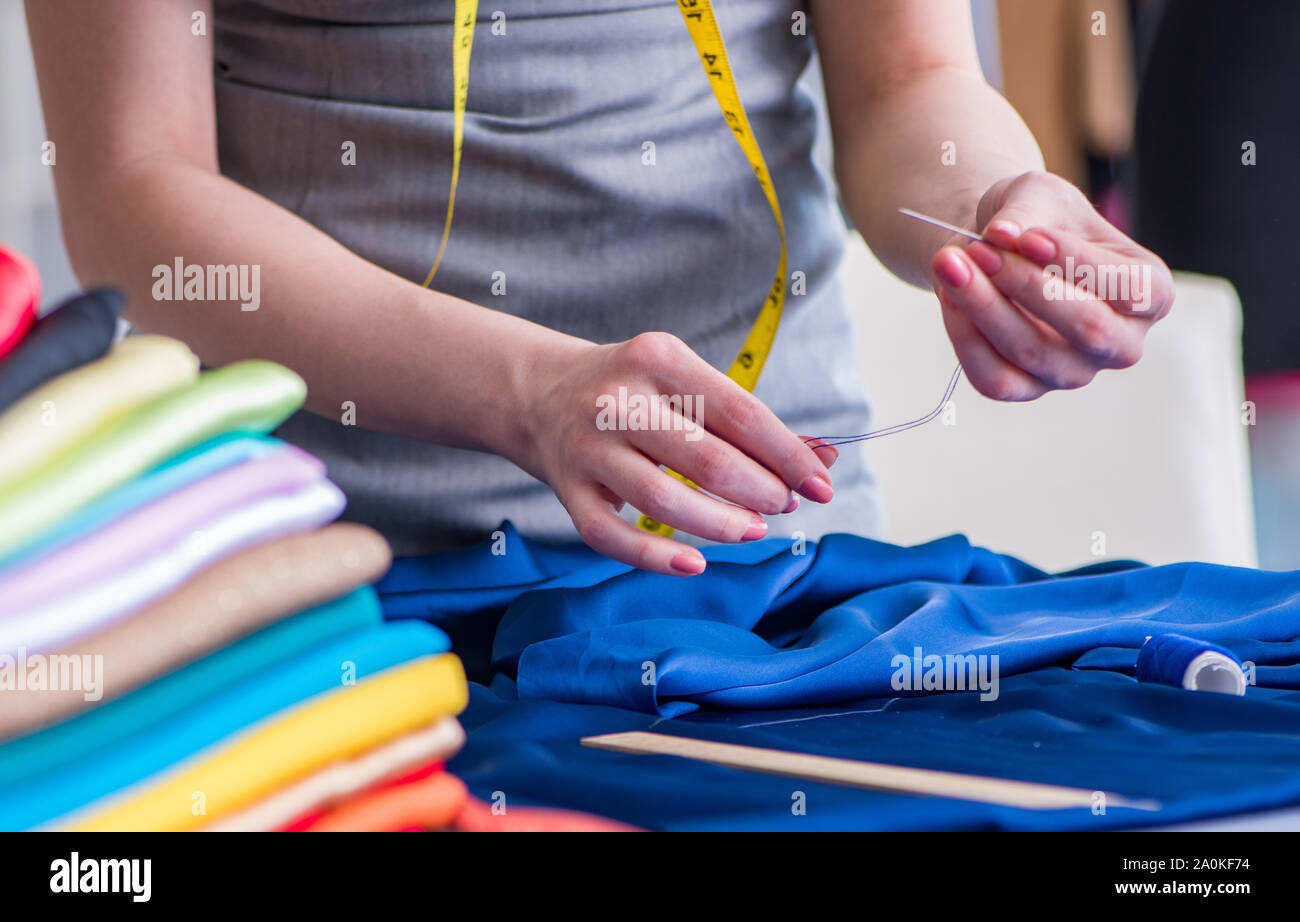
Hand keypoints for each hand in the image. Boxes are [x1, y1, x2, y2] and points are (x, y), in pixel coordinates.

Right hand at [515, 332, 837, 574]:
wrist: (541, 393)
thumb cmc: (638, 394)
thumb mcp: (688, 385)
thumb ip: (751, 424)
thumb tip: (823, 462)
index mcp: (659, 358)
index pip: (741, 413)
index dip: (788, 455)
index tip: (821, 485)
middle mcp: (618, 399)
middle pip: (708, 459)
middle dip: (761, 491)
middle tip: (782, 506)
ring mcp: (587, 446)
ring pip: (663, 500)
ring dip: (721, 524)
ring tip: (753, 530)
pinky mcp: (566, 489)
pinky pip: (611, 536)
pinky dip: (656, 556)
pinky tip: (695, 562)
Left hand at [929, 171, 1173, 400]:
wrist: (997, 248)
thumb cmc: (1037, 221)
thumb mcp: (1040, 195)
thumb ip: (1027, 211)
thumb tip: (1002, 236)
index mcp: (1151, 292)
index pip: (1129, 287)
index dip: (1076, 262)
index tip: (1028, 236)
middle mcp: (1121, 342)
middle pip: (1087, 329)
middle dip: (1026, 286)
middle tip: (979, 249)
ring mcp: (1074, 372)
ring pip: (1032, 354)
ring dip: (983, 307)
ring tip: (950, 263)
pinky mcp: (1027, 388)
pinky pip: (995, 378)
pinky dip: (964, 336)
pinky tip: (947, 296)